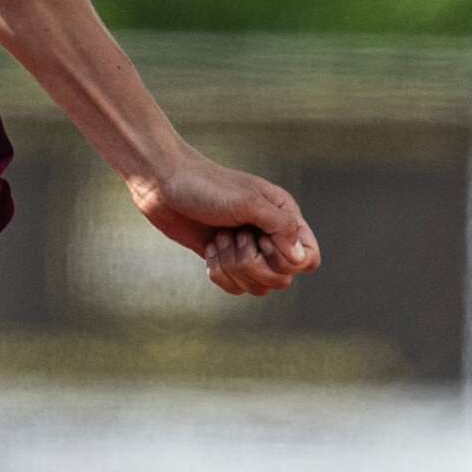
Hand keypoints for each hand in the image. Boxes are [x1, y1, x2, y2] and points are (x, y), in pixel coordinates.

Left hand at [132, 157, 320, 297]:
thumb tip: (300, 259)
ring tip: (219, 239)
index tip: (263, 240)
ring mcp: (247, 250)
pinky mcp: (225, 260)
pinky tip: (208, 249)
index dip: (289, 261)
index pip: (309, 257)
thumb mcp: (247, 201)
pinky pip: (235, 287)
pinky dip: (219, 273)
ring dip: (233, 267)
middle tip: (234, 235)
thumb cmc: (206, 186)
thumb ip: (280, 227)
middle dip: (253, 264)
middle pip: (282, 279)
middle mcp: (270, 236)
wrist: (163, 184)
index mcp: (284, 217)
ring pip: (258, 287)